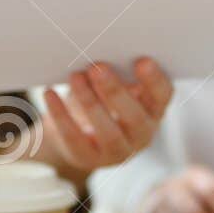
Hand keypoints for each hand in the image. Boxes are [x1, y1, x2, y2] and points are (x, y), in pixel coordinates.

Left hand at [35, 59, 173, 182]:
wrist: (75, 134)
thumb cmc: (101, 99)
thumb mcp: (112, 86)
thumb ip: (116, 73)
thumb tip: (101, 54)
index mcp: (153, 110)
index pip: (163, 96)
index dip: (155, 80)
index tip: (142, 60)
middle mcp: (141, 134)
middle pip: (135, 117)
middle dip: (115, 91)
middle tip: (98, 67)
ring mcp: (117, 151)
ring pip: (108, 132)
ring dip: (90, 102)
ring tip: (75, 76)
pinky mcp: (89, 159)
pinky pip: (75, 139)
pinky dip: (62, 115)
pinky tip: (50, 93)